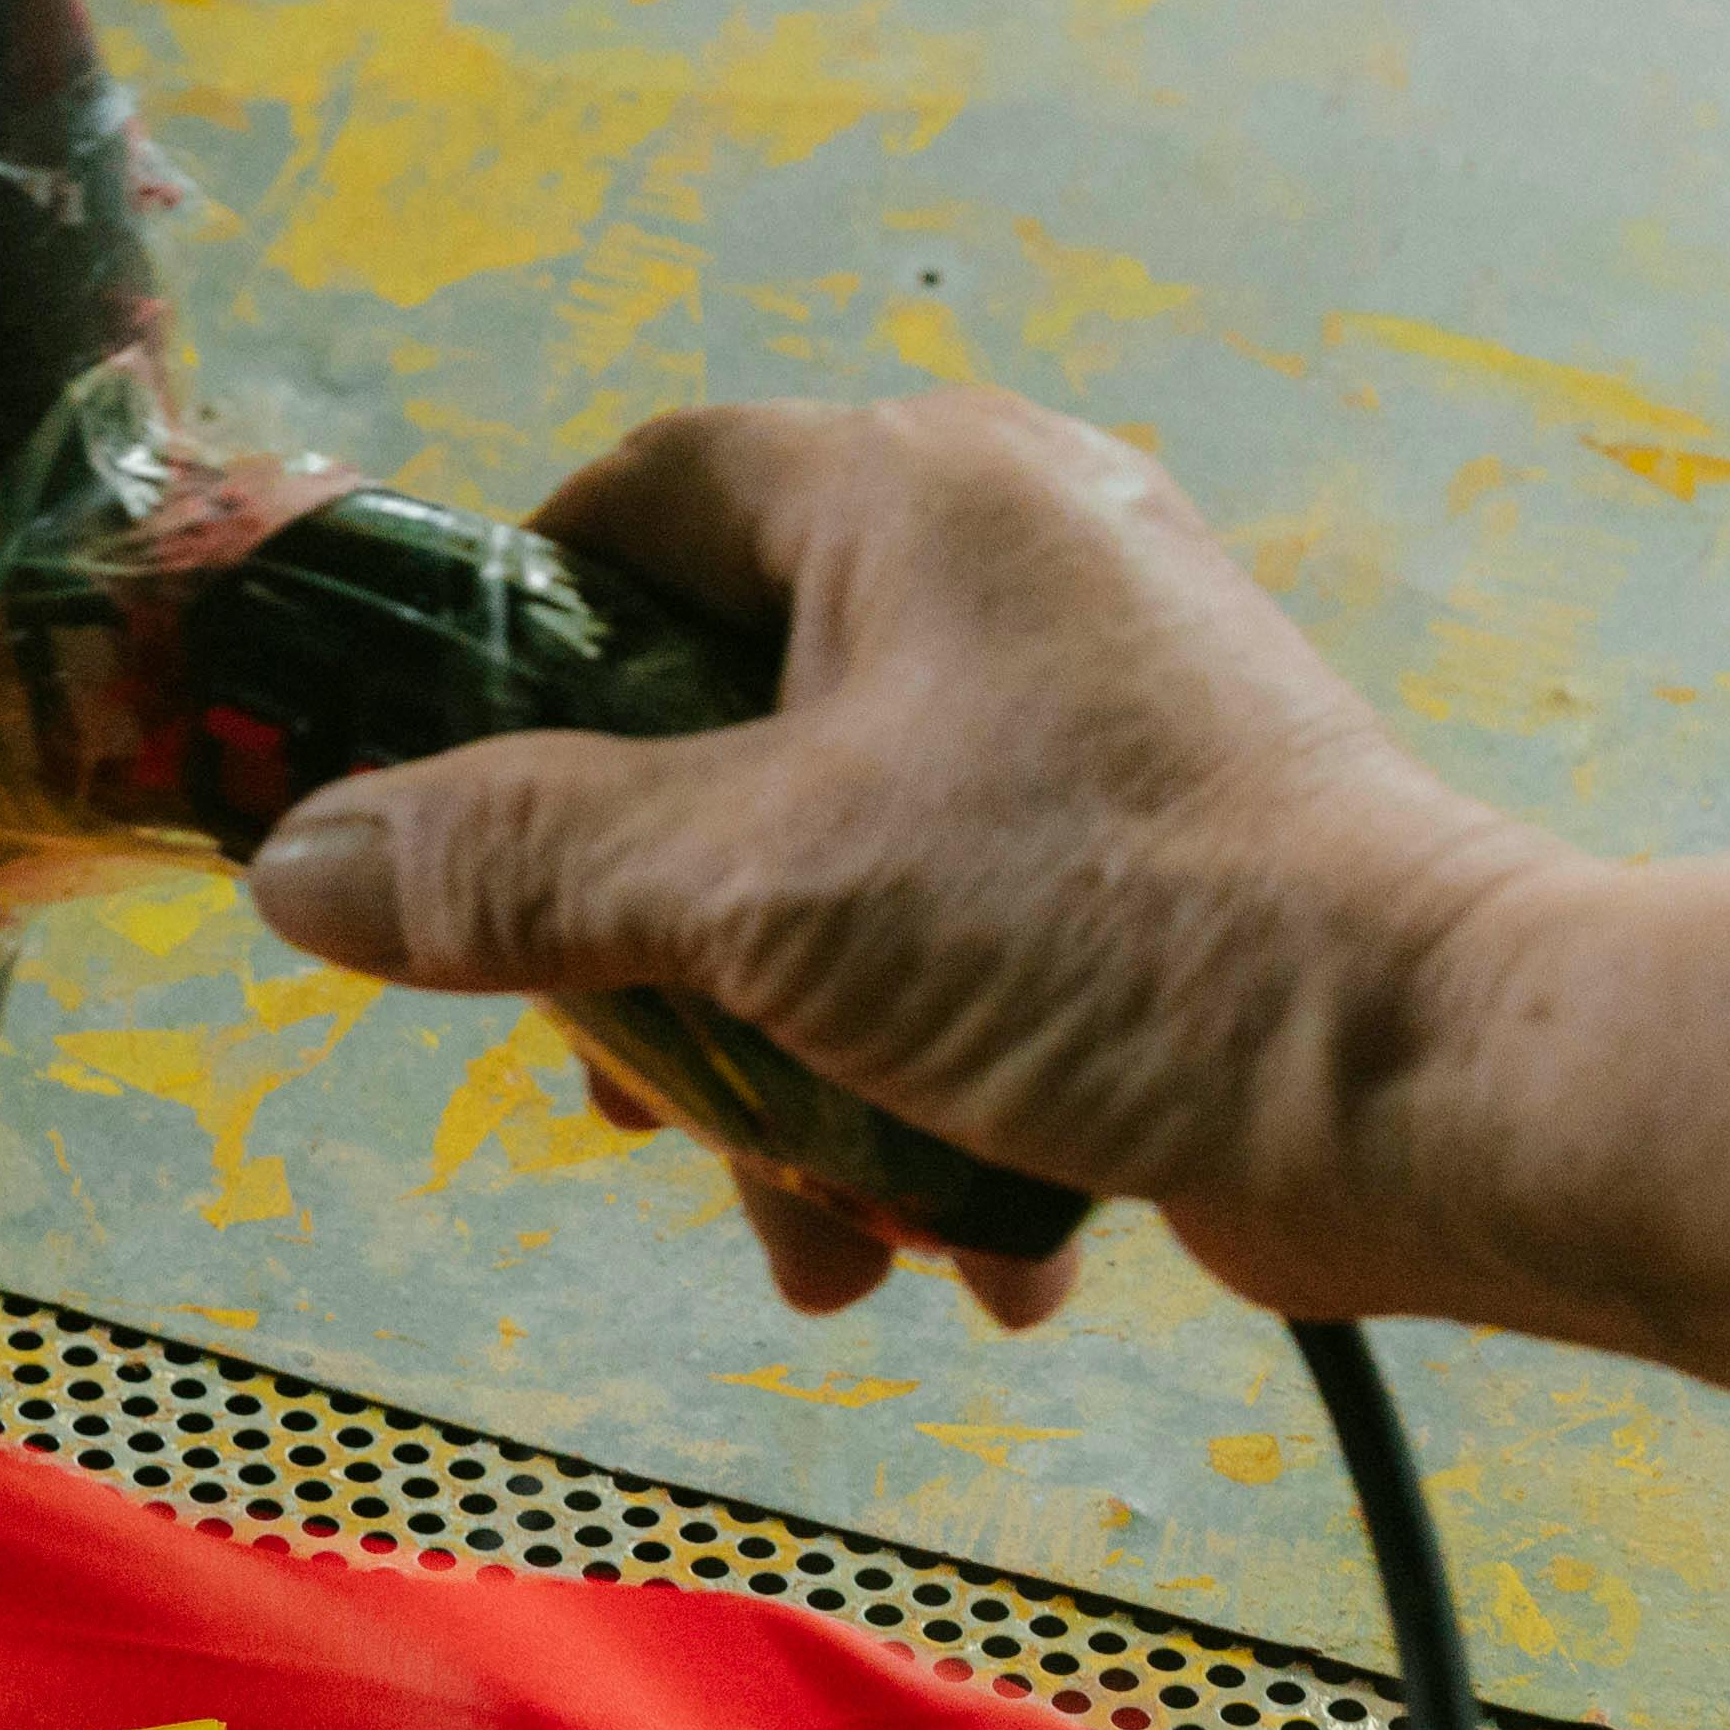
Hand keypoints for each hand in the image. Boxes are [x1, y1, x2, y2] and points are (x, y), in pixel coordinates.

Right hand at [242, 393, 1569, 1323]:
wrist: (1436, 1089)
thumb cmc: (1113, 932)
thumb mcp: (757, 895)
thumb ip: (512, 870)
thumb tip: (293, 864)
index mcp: (915, 489)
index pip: (633, 503)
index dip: (510, 654)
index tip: (447, 825)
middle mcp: (1007, 564)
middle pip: (710, 734)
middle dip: (658, 960)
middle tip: (637, 1098)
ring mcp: (1092, 713)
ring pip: (824, 877)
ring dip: (785, 1076)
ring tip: (812, 1230)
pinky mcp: (1152, 856)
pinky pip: (957, 952)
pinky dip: (919, 1092)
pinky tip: (946, 1241)